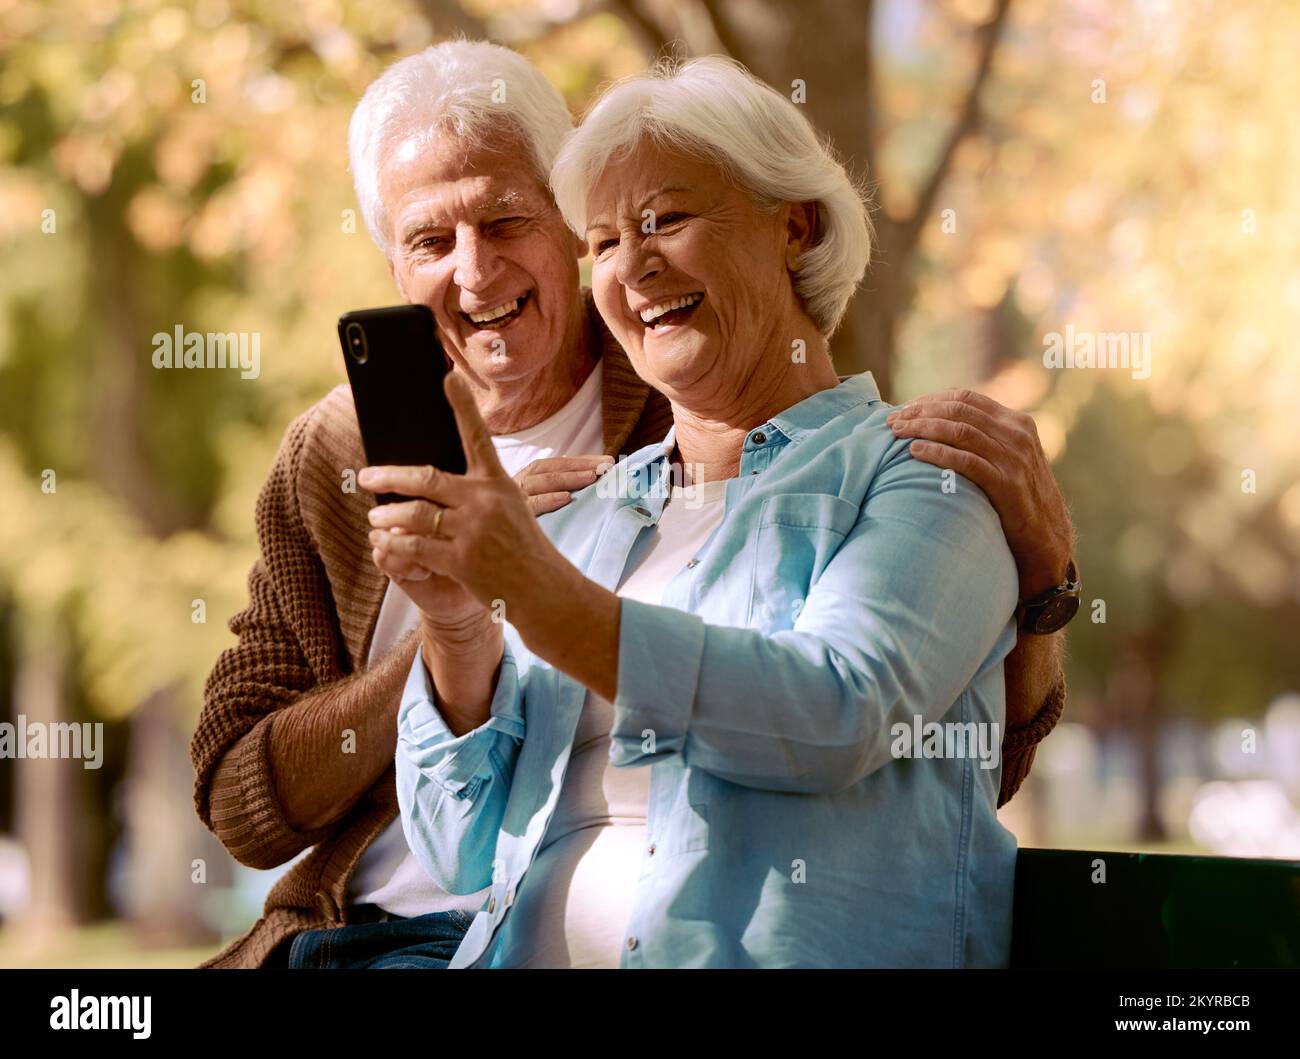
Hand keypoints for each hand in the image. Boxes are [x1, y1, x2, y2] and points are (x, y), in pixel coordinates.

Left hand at [360, 372, 561, 617]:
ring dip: (387, 515)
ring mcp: (473, 531)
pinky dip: (393, 545)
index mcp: (498, 482)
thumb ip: (475, 491)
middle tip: (366, 476)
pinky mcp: (461, 560)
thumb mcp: (509, 508)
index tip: (448, 377)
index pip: (477, 437)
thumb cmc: (520, 546)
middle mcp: (485, 501)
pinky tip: (383, 542)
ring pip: (415, 514)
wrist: (542, 588)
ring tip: (375, 517)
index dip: (462, 406)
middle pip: (426, 479)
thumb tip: (427, 481)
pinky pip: (415, 547)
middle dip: (389, 476)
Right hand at [514, 454, 613, 515]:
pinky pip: (532, 505)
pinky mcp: (511, 515)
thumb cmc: (519, 523)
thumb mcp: (536, 501)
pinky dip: (548, 499)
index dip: (581, 460)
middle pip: (549, 468)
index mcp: (526, 478)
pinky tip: (566, 498)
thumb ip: (557, 489)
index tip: (607, 460)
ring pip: (541, 481)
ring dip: (568, 477)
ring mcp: (513, 497)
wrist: (489, 541)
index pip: (555, 463)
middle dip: (579, 465)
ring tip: (590, 477)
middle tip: (605, 466)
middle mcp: (518, 483)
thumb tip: (589, 479)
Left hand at [886, 389, 1074, 599]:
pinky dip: (937, 452)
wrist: (1046, 538)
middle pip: (959, 410)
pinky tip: (914, 451)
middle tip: (892, 420)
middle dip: (920, 412)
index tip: (905, 408)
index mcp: (1016, 422)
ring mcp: (1014, 458)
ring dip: (922, 428)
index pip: (966, 398)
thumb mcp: (1008, 458)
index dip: (931, 400)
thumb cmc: (1016, 498)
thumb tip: (941, 422)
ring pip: (960, 431)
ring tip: (897, 433)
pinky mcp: (1007, 483)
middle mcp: (1017, 434)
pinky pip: (966, 460)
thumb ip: (985, 438)